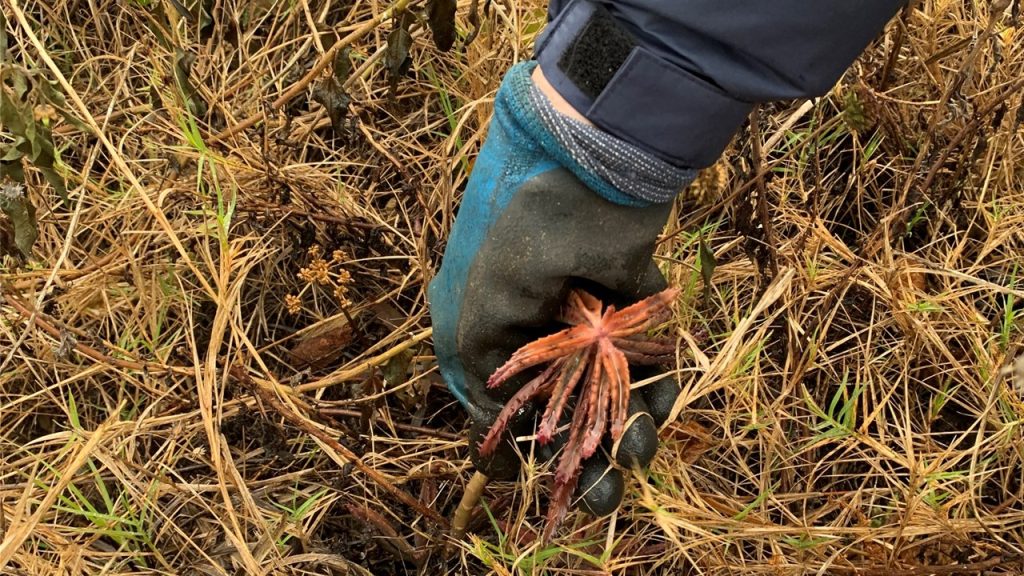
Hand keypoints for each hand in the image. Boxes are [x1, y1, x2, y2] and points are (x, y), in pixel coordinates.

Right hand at [428, 62, 681, 515]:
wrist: (587, 166)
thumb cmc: (518, 242)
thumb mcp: (474, 319)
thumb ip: (482, 383)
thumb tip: (499, 442)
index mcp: (492, 324)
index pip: (509, 401)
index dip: (528, 447)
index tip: (549, 484)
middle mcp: (540, 319)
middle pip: (567, 400)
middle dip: (586, 448)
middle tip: (607, 493)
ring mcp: (590, 307)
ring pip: (612, 382)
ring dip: (626, 420)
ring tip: (641, 450)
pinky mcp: (634, 292)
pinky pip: (648, 349)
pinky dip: (657, 377)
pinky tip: (662, 402)